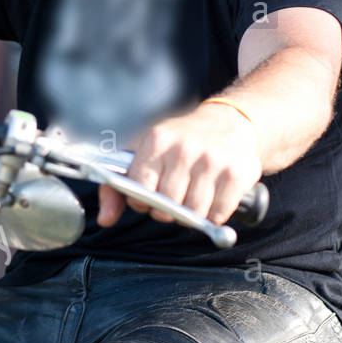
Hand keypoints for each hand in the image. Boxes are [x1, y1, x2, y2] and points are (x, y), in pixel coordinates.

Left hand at [96, 102, 261, 228]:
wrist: (228, 122)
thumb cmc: (177, 143)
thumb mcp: (143, 153)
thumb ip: (116, 187)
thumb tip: (104, 220)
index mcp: (156, 141)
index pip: (139, 189)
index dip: (140, 202)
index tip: (146, 199)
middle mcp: (184, 149)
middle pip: (166, 206)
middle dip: (165, 211)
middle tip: (171, 201)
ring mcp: (212, 161)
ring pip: (192, 213)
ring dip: (189, 215)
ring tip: (189, 200)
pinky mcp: (237, 173)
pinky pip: (218, 214)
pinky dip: (212, 216)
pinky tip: (210, 201)